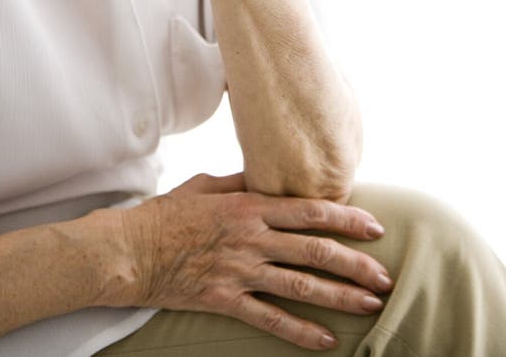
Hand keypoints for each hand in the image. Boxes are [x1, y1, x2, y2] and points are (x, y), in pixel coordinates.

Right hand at [107, 173, 393, 351]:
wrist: (129, 250)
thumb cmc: (166, 214)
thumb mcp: (205, 185)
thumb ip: (241, 182)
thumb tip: (270, 175)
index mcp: (248, 206)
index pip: (309, 211)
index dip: (347, 219)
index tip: (375, 227)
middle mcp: (250, 238)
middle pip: (314, 250)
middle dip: (355, 264)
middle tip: (385, 276)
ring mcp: (239, 271)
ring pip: (300, 286)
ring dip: (340, 297)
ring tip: (371, 306)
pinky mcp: (225, 300)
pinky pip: (269, 319)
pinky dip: (300, 332)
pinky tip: (327, 342)